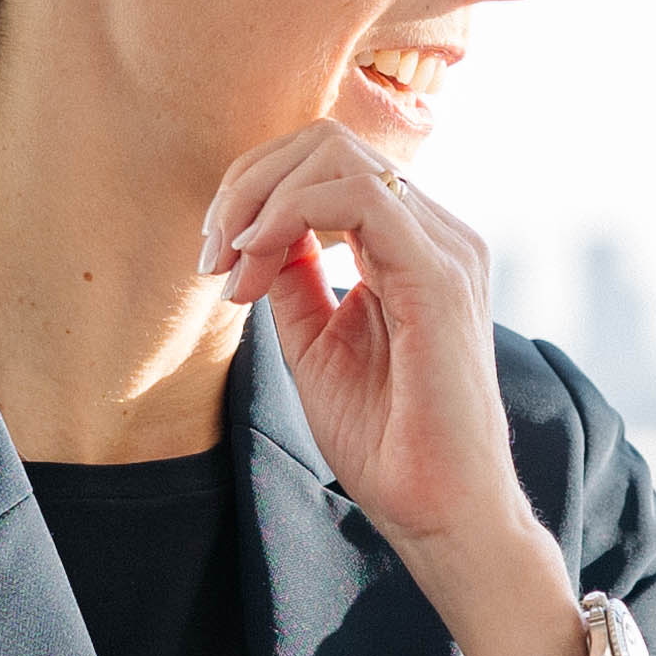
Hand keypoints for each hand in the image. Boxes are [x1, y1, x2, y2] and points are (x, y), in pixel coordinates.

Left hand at [196, 126, 583, 655]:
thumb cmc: (390, 445)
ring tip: (228, 265)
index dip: (255, 191)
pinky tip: (254, 264)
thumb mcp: (316, 345)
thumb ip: (292, 280)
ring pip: (337, 156)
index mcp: (414, 247)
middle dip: (247, 183)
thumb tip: (253, 231)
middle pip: (328, 142)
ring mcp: (445, 249)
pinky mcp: (439, 275)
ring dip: (258, 198)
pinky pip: (354, 196)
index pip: (329, 164)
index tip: (214, 260)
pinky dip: (286, 216)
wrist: (440, 512)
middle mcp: (438, 234)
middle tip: (211, 254)